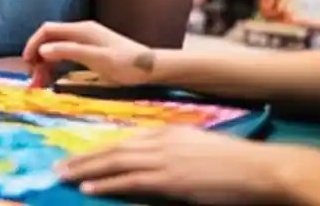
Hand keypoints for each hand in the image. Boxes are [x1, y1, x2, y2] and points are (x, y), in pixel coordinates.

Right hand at [22, 20, 155, 87]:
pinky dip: (56, 65)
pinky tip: (54, 79)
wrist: (151, 67)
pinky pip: (66, 54)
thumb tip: (42, 50)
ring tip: (41, 85)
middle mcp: (81, 31)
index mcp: (81, 30)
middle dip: (37, 58)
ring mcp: (86, 40)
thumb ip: (69, 52)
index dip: (32, 45)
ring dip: (46, 64)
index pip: (47, 31)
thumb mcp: (97, 59)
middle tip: (34, 81)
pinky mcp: (91, 49)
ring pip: (56, 48)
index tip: (26, 65)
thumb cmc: (126, 64)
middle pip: (49, 39)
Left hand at [56, 127, 293, 203]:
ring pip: (116, 162)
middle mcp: (162, 141)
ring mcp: (165, 159)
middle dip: (84, 158)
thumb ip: (177, 154)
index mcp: (170, 132)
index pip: (127, 141)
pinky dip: (107, 183)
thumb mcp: (201, 151)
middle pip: (114, 149)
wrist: (260, 168)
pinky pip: (130, 180)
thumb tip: (160, 168)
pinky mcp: (171, 179)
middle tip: (59, 166)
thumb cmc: (237, 164)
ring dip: (86, 170)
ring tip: (64, 176)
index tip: (82, 157)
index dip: (101, 150)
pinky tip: (89, 187)